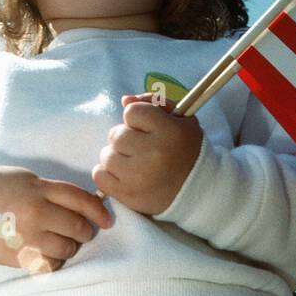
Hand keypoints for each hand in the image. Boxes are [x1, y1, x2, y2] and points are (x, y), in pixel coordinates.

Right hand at [0, 164, 111, 271]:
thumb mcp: (27, 180)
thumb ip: (54, 193)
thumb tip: (85, 207)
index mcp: (39, 190)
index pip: (82, 201)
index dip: (99, 212)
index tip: (107, 220)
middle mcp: (35, 213)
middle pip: (79, 228)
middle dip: (84, 231)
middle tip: (79, 231)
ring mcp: (26, 237)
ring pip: (67, 250)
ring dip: (69, 248)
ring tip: (59, 242)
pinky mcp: (17, 257)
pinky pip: (48, 265)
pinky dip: (53, 261)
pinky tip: (46, 253)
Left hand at [92, 94, 202, 214]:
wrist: (195, 191)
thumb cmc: (185, 151)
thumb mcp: (180, 120)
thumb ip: (153, 103)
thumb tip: (124, 100)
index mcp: (169, 132)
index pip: (131, 112)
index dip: (137, 119)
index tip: (148, 130)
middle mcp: (153, 154)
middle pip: (116, 134)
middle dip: (125, 139)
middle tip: (139, 149)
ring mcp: (138, 177)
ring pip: (106, 155)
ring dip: (116, 157)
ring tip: (133, 163)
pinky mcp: (127, 195)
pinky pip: (99, 176)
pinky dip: (107, 174)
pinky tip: (123, 175)